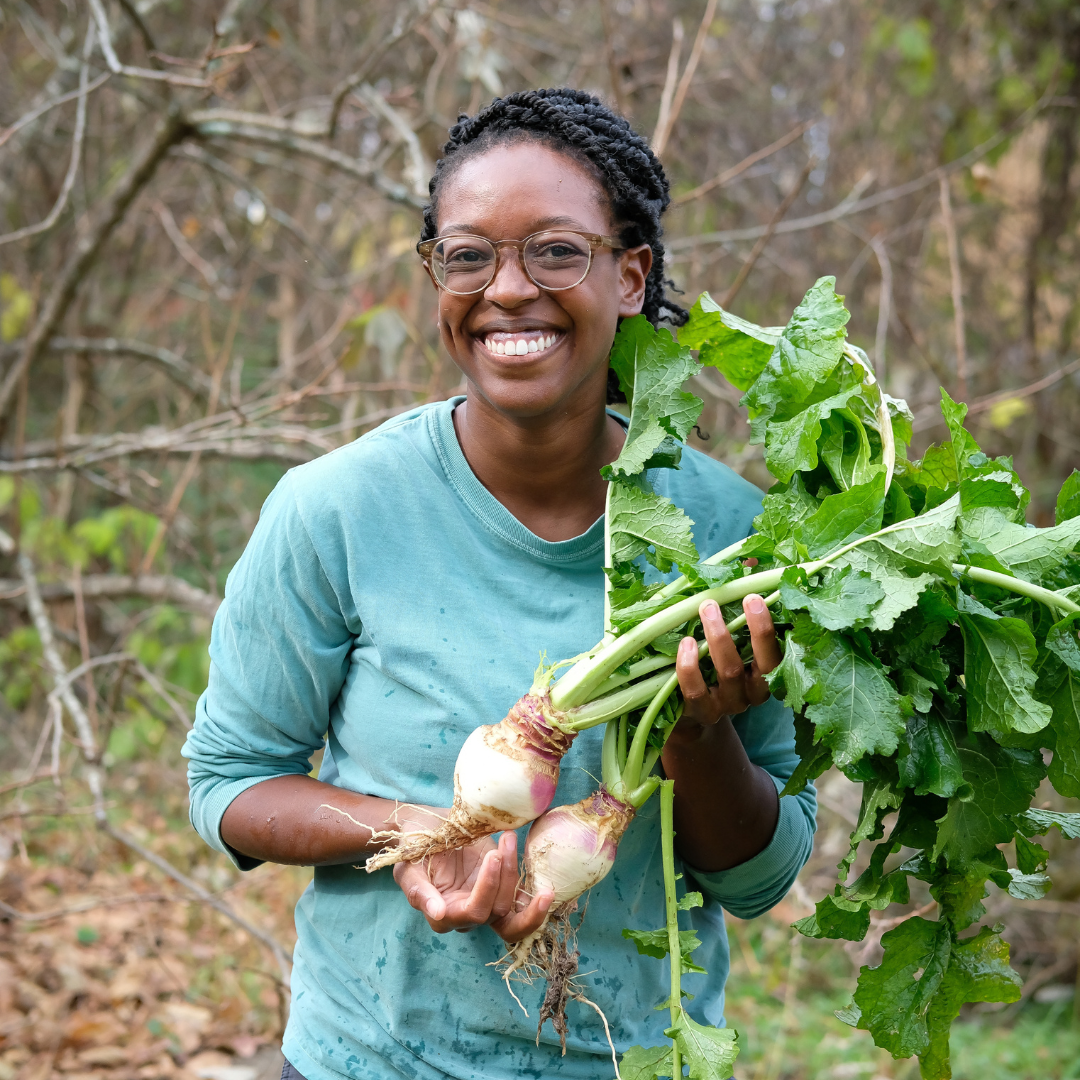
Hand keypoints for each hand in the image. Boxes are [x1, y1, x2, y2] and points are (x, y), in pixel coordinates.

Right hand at [392, 811, 552, 941]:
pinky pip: (520, 907)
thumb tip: (437, 913)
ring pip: (511, 912)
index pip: (471, 912)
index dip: (486, 888)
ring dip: (515, 875)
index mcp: (442, 913)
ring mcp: (485, 905)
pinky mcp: (499, 892)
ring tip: (507, 839)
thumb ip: (418, 890)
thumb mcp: (407, 865)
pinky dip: (534, 901)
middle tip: (505, 846)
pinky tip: (545, 886)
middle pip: (496, 915)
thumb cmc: (413, 845)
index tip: (493, 855)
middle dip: (506, 881)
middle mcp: (466, 915)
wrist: (425, 827)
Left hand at [673, 594, 781, 731]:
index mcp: (770, 674)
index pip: (780, 652)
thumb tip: (750, 561)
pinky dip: (690, 666)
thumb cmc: (716, 663)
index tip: (754, 597)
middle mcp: (755, 692)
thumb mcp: (734, 636)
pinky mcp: (702, 713)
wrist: (691, 714)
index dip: (768, 626)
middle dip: (753, 628)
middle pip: (763, 664)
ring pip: (729, 673)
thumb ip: (743, 602)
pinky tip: (685, 643)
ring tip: (705, 607)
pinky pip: (697, 691)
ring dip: (718, 638)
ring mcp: (729, 705)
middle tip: (740, 597)